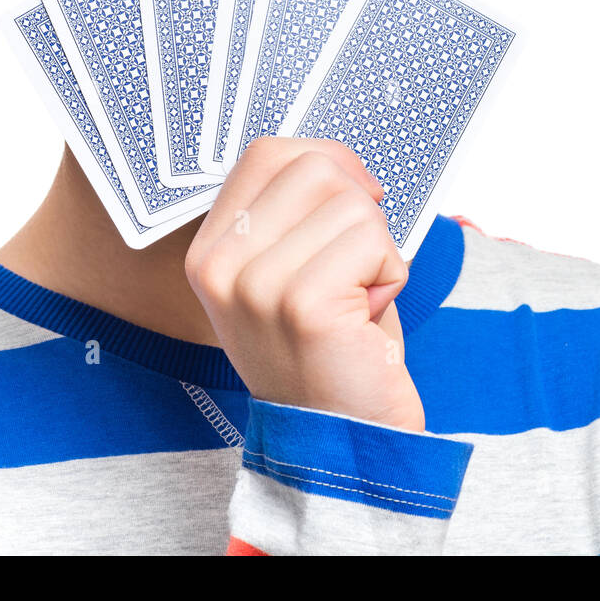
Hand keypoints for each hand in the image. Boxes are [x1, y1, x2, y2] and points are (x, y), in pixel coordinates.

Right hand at [184, 136, 424, 431]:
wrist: (339, 446)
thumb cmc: (328, 354)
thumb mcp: (284, 274)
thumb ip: (291, 212)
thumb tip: (337, 161)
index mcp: (208, 252)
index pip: (268, 154)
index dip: (327, 162)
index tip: (354, 199)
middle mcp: (219, 267)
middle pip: (314, 167)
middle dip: (357, 211)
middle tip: (352, 270)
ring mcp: (256, 287)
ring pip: (352, 204)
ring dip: (377, 250)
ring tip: (356, 301)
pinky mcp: (303, 306)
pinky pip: (375, 242)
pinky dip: (391, 276)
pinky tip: (367, 319)